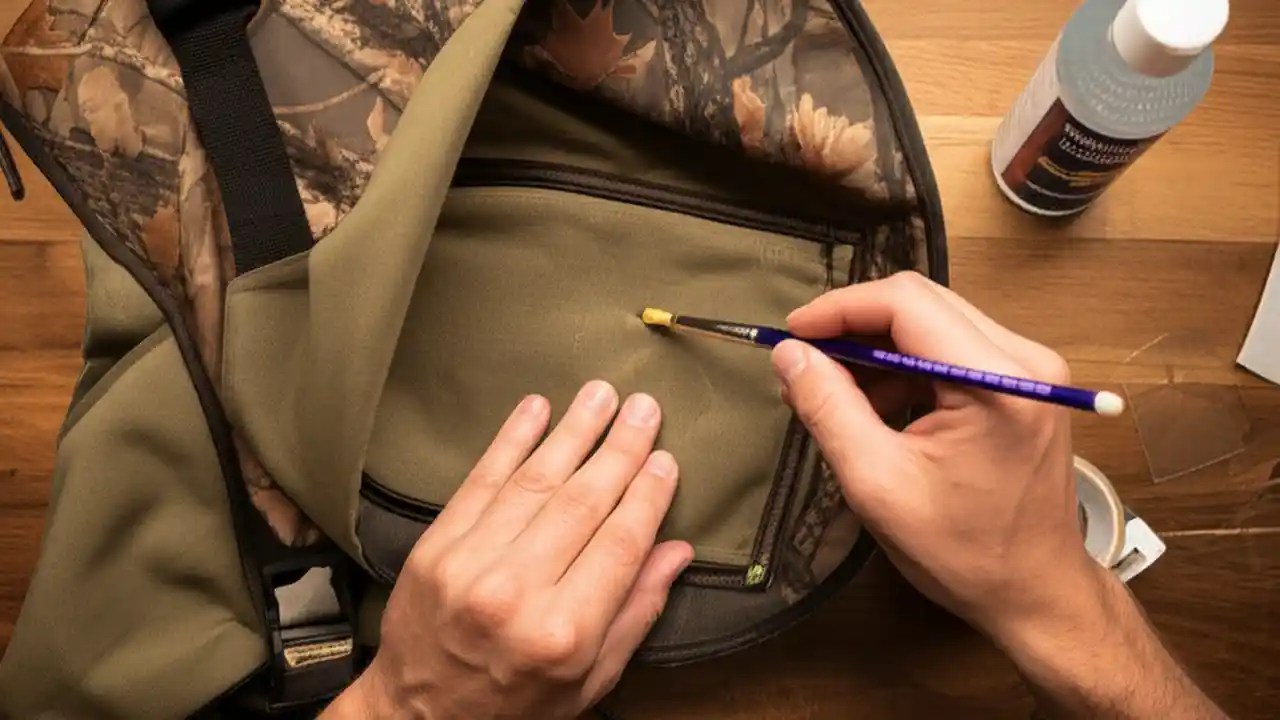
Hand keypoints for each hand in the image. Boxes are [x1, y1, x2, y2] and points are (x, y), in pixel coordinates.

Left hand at [328, 382, 692, 719]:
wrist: (418, 716)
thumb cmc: (515, 704)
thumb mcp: (590, 682)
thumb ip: (635, 614)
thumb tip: (677, 551)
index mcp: (564, 632)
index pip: (620, 543)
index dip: (648, 495)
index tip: (667, 459)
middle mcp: (517, 593)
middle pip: (581, 503)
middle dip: (619, 450)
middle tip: (644, 408)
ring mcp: (470, 564)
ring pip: (534, 481)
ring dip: (572, 431)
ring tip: (601, 394)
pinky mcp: (436, 546)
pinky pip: (482, 480)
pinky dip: (510, 440)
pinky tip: (536, 409)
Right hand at [770, 271, 1092, 640]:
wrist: (1036, 593)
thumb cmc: (963, 552)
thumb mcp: (878, 483)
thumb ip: (828, 408)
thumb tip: (789, 354)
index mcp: (997, 381)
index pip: (907, 301)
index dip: (840, 309)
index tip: (791, 335)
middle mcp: (1024, 359)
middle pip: (921, 303)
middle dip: (854, 327)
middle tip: (804, 363)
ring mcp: (1030, 368)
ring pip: (933, 322)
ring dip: (877, 350)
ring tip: (833, 394)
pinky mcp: (1024, 383)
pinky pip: (950, 350)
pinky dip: (904, 368)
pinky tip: (873, 406)